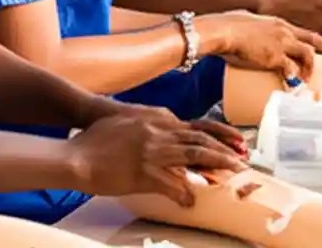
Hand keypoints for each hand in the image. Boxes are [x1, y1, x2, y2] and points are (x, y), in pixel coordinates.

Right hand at [67, 111, 247, 205]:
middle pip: (202, 140)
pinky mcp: (143, 172)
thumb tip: (172, 128)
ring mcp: (153, 151)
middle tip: (244, 162)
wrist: (78, 150)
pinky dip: (184, 194)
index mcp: (160, 120)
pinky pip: (172, 184)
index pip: (198, 126)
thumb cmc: (101, 135)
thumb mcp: (132, 120)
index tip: (238, 144)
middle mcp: (160, 131)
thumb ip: (155, 123)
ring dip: (217, 167)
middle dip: (226, 151)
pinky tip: (190, 202)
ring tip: (231, 177)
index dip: (221, 135)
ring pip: (195, 157)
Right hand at [212, 13, 321, 80]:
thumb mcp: (248, 23)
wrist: (224, 30)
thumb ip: (255, 32)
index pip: (303, 31)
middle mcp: (285, 31)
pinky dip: (294, 77)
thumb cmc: (230, 26)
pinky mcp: (275, 57)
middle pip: (314, 40)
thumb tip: (251, 41)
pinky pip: (291, 70)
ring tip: (310, 78)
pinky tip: (293, 84)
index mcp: (279, 23)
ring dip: (310, 68)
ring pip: (308, 54)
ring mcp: (282, 43)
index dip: (316, 39)